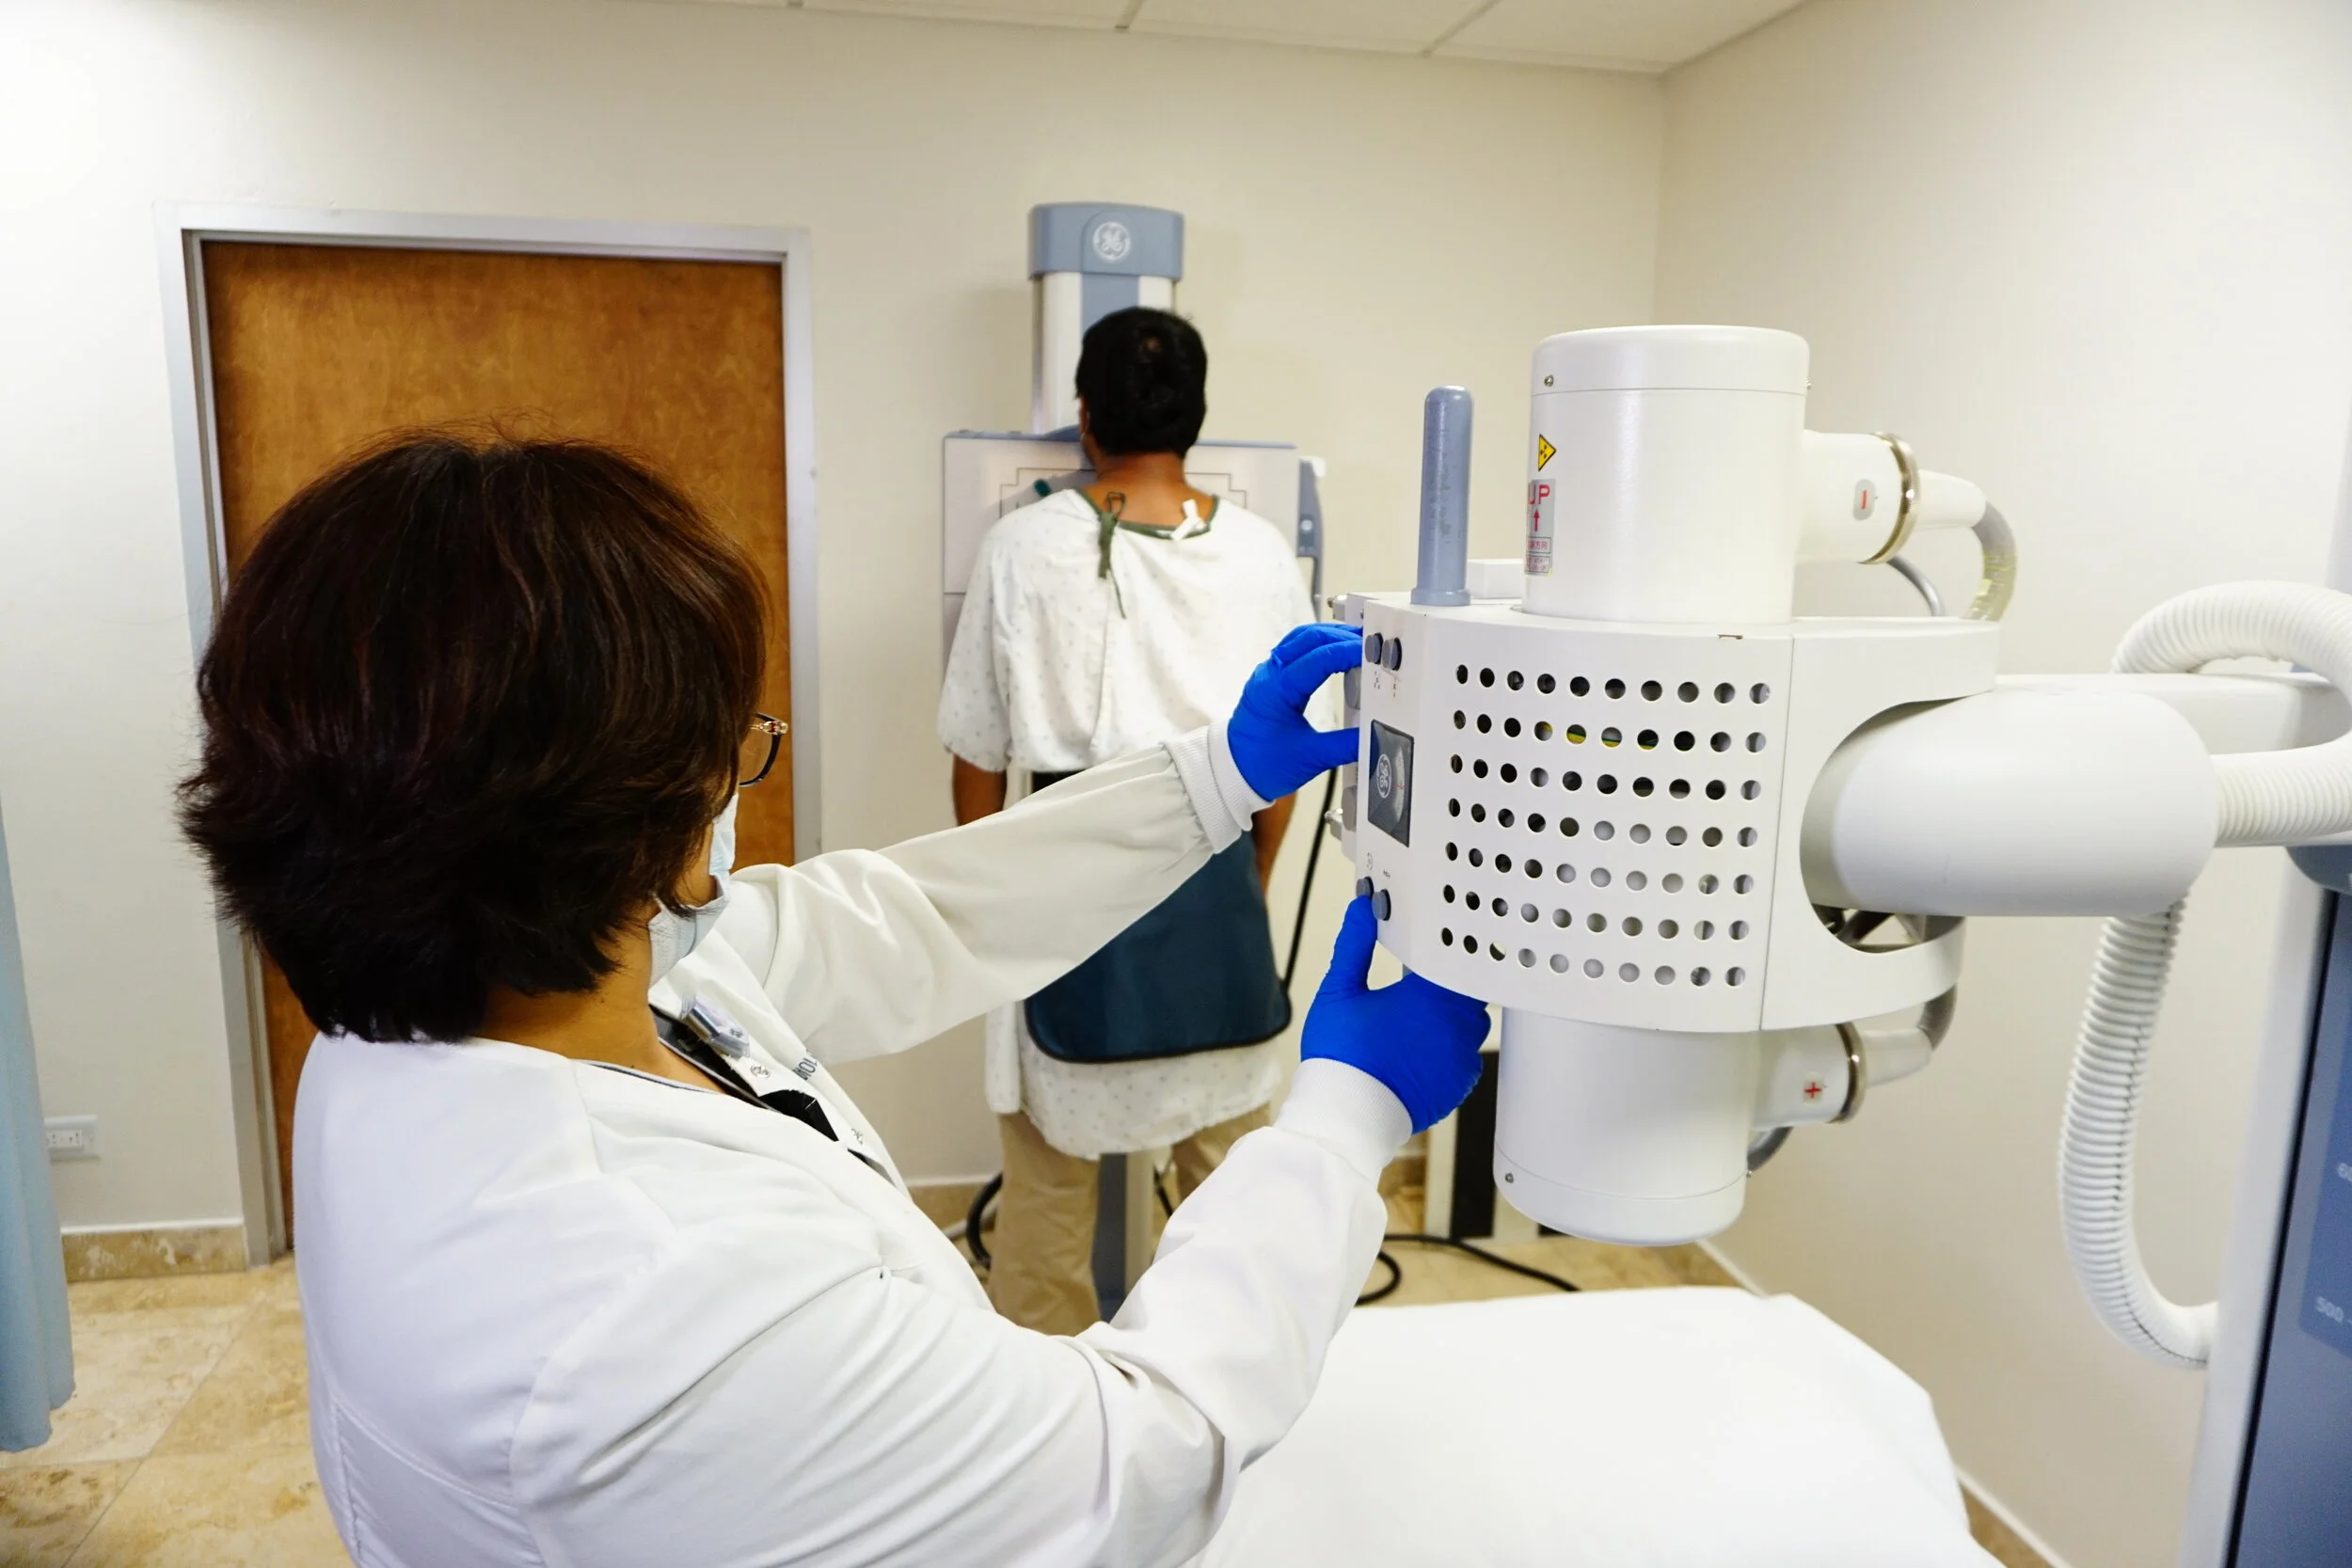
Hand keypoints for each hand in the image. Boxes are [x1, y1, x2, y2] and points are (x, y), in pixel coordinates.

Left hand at [1225, 623, 1361, 800]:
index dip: (1348, 651)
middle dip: (1343, 636)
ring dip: (1331, 635)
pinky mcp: (1272, 678)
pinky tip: (1337, 651)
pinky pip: (1296, 648)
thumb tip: (1376, 734)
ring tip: (1359, 641)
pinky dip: (1319, 644)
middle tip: (1372, 642)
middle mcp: (1269, 674)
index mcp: (1276, 689)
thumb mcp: (1311, 758)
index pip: (1318, 658)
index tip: (1373, 652)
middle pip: (1310, 638)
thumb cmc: (1261, 765)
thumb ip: (1346, 745)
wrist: (1233, 772)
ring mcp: (1269, 673)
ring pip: (1301, 638)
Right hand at [1303, 897, 1490, 1132]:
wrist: (1348, 1114)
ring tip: (1423, 1015)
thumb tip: (1362, 911)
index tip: (1438, 946)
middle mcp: (1455, 1025)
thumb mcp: (1340, 992)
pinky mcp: (1458, 1084)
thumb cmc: (1342, 1056)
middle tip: (1428, 980)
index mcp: (1430, 996)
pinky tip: (1423, 1049)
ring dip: (1453, 1017)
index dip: (1449, 950)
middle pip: (1471, 991)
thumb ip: (1354, 947)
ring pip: (1472, 1025)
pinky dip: (1451, 1049)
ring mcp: (1460, 1057)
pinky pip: (1466, 1057)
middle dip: (1453, 984)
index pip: (1458, 959)